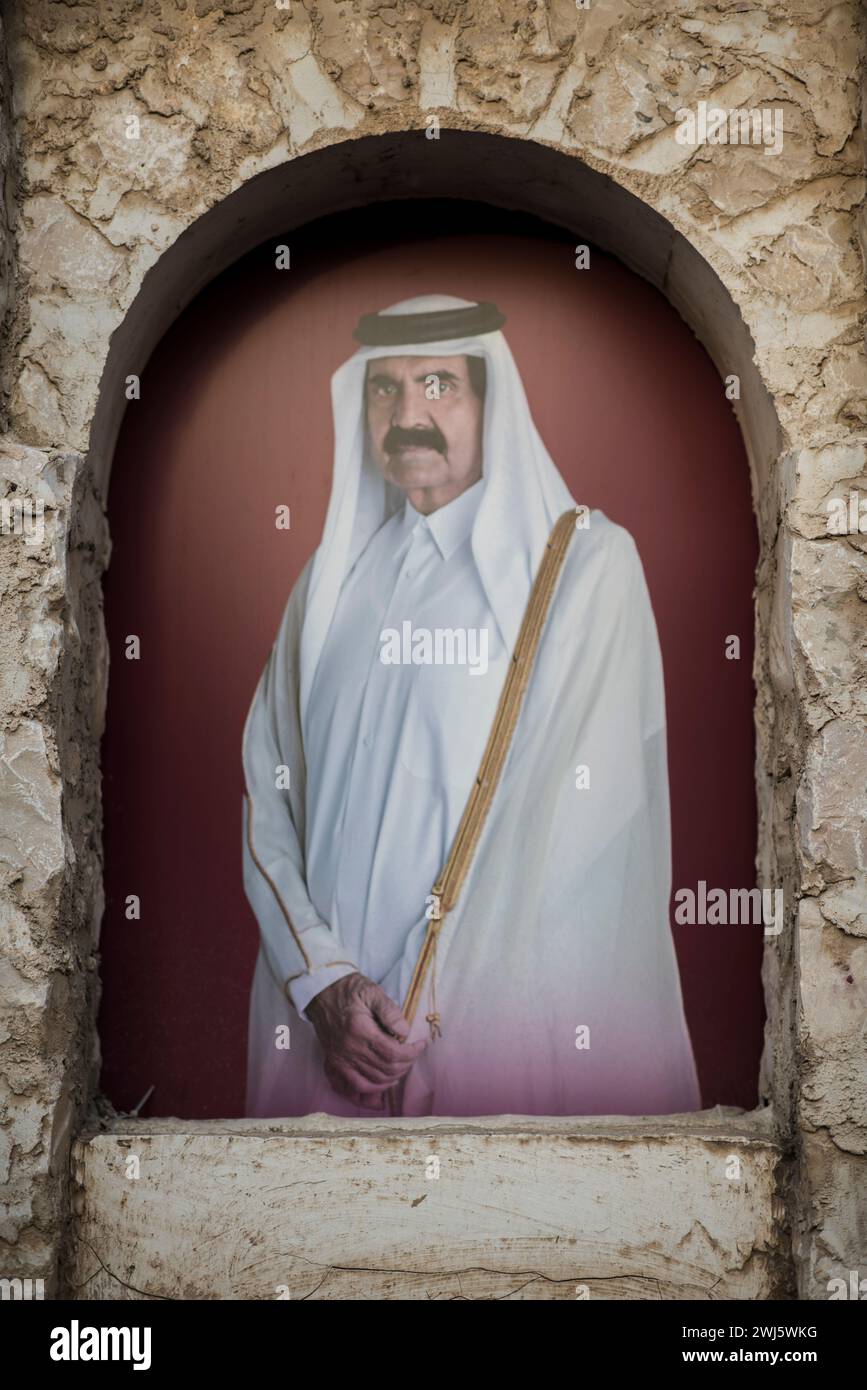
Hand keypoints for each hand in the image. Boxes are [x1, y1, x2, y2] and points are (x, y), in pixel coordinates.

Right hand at [306, 972, 426, 1110]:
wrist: (321, 993)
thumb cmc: (349, 990)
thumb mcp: (372, 991)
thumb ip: (390, 1011)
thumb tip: (405, 1032)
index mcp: (360, 1031)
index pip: (393, 1053)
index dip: (412, 1052)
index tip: (421, 1044)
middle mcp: (349, 1049)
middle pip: (386, 1069)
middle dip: (406, 1064)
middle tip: (413, 1052)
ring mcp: (341, 1059)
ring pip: (373, 1081)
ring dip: (393, 1078)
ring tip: (403, 1065)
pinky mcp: (335, 1063)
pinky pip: (354, 1087)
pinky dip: (371, 1091)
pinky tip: (384, 1086)